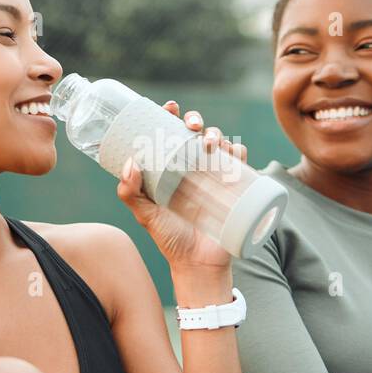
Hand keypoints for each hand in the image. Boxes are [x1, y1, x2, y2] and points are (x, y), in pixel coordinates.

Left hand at [114, 101, 242, 270]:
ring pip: (220, 143)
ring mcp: (215, 176)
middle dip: (196, 120)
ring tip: (209, 143)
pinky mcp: (234, 188)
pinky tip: (233, 151)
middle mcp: (194, 168)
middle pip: (197, 133)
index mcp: (171, 168)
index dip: (171, 116)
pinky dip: (239, 151)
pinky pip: (241, 162)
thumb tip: (130, 162)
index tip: (169, 108)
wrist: (197, 265)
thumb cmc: (169, 239)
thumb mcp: (144, 215)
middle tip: (191, 125)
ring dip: (217, 133)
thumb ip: (130, 193)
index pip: (171, 134)